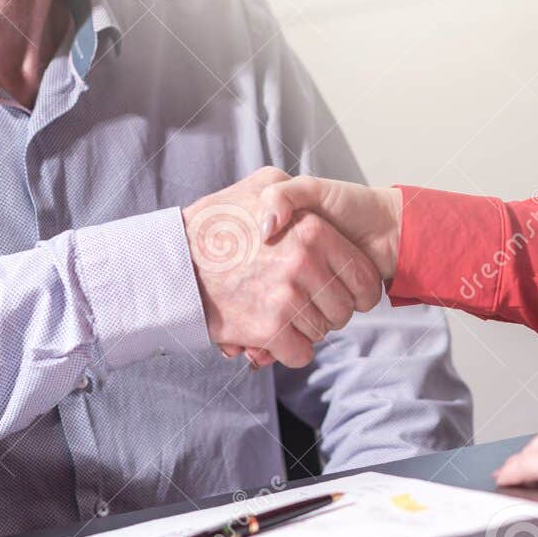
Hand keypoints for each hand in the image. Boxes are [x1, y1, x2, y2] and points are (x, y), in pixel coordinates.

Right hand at [185, 168, 382, 368]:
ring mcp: (285, 299)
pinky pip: (301, 353)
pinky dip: (291, 350)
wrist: (174, 259)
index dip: (358, 290)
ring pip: (322, 332)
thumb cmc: (219, 221)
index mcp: (312, 232)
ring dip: (307, 329)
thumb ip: (293, 191)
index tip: (344, 292)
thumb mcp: (261, 184)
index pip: (363, 278)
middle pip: (344, 310)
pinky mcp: (267, 329)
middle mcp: (303, 264)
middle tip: (308, 303)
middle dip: (330, 311)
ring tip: (285, 313)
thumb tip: (309, 213)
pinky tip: (277, 335)